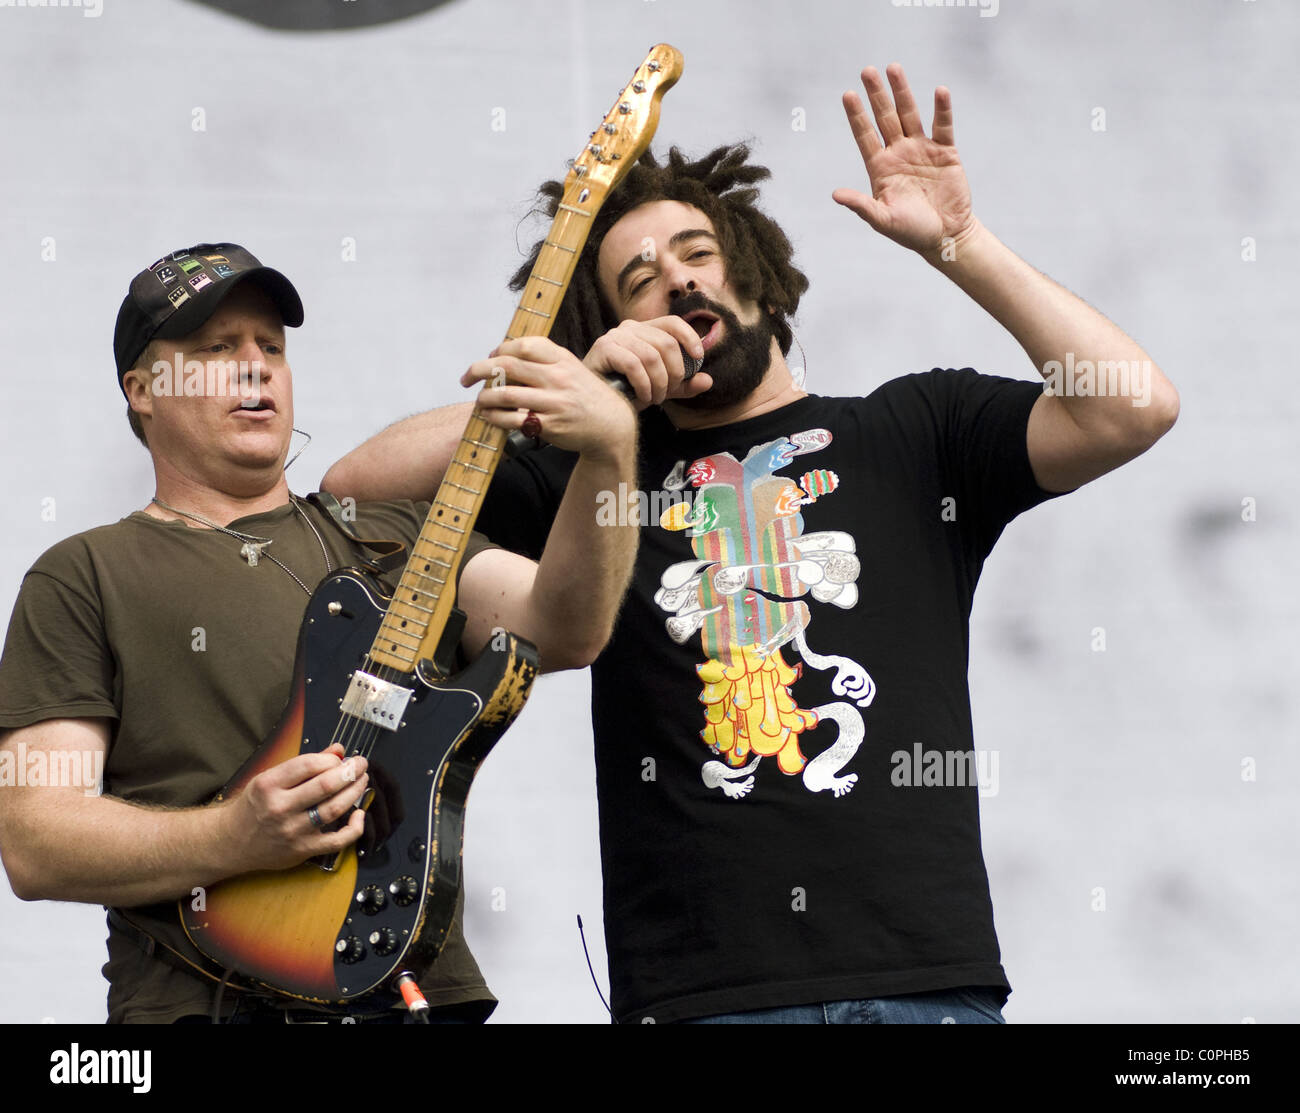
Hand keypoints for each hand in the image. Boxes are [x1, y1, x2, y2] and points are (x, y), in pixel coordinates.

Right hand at [224, 743, 368, 871]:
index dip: (332, 759)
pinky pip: (336, 841)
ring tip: (362, 781)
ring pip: (333, 809)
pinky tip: (359, 814)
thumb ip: (306, 764)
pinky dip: (354, 828)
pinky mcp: (302, 850)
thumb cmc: (254, 806)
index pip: (309, 765)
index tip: (342, 758)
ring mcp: (292, 830)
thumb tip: (338, 750)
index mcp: (269, 785)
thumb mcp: (270, 778)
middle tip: (361, 764)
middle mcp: (279, 807)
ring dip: (354, 792)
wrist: (231, 842)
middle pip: (325, 786)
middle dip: (350, 772)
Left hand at [462, 337, 635, 458]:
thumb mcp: (572, 367)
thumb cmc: (585, 395)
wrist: (611, 425)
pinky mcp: (550, 426)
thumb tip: (504, 355)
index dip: (499, 349)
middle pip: (507, 366)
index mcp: (562, 359)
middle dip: (479, 370)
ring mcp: (554, 402)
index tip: (489, 357)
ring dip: (485, 398)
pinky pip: (513, 420)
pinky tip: (491, 417)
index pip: (523, 345)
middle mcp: (557, 378)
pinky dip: (496, 418)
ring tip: (480, 401)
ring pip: (506, 394)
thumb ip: (544, 358)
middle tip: (466, 378)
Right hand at [582, 317, 710, 409]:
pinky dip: (644, 385)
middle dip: (674, 373)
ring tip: (654, 398)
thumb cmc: (625, 392)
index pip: (673, 323)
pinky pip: (634, 365)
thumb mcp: (660, 388)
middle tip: (668, 393)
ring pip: (652, 356)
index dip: (690, 337)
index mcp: (644, 330)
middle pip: (666, 343)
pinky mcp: (604, 349)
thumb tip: (707, 380)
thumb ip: (683, 385)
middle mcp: (629, 328)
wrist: (595, 405)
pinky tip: (643, 397)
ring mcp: (615, 336)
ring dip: (659, 383)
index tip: (699, 357)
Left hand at [831, 63, 975, 257]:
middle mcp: (899, 153)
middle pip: (885, 118)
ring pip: (910, 115)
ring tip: (893, 68)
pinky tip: (939, 91)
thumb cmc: (911, 232)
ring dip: (902, 92)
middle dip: (877, 95)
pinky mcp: (946, 152)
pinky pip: (943, 126)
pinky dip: (942, 109)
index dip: (857, 116)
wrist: (946, 237)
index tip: (847, 95)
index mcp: (881, 168)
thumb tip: (835, 195)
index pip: (865, 136)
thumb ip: (861, 206)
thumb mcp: (883, 220)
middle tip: (867, 71)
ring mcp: (922, 150)